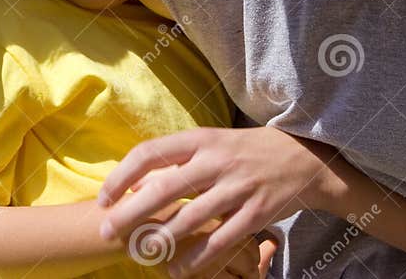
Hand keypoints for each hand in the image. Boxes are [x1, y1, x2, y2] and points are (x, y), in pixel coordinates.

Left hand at [98, 127, 339, 275]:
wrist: (302, 158)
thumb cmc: (243, 152)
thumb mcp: (210, 144)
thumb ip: (175, 161)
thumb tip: (132, 185)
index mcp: (200, 139)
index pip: (150, 153)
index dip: (122, 176)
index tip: (103, 199)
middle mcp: (216, 161)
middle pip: (164, 189)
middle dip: (130, 213)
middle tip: (107, 232)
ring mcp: (238, 187)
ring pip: (190, 218)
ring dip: (161, 240)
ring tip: (140, 254)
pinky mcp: (258, 212)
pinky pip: (221, 240)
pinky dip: (197, 258)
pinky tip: (178, 269)